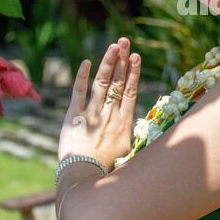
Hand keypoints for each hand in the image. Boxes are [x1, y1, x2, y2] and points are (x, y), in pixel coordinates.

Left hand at [57, 37, 141, 169]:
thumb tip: (146, 130)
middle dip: (122, 60)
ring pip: (102, 83)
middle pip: (117, 82)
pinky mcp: (72, 117)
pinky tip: (87, 62)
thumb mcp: (126, 154)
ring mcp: (91, 114)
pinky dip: (83, 76)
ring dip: (108, 62)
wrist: (83, 177)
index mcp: (123, 123)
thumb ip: (132, 136)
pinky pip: (78, 92)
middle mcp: (109, 114)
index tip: (135, 57)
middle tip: (125, 41)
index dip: (132, 72)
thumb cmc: (107, 171)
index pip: (129, 91)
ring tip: (113, 45)